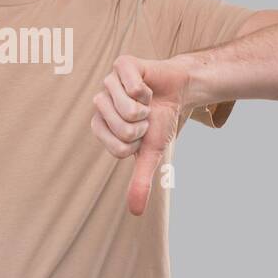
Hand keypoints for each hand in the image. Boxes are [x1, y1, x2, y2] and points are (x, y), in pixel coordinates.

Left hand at [90, 54, 191, 215]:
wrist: (178, 90)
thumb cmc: (159, 121)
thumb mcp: (151, 152)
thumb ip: (140, 180)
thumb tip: (135, 212)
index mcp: (100, 125)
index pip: (117, 147)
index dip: (138, 143)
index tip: (142, 132)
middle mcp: (99, 103)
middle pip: (122, 128)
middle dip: (143, 125)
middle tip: (145, 115)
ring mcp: (108, 82)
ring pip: (127, 107)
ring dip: (146, 106)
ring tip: (146, 100)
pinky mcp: (122, 64)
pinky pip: (133, 85)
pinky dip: (148, 88)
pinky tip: (147, 85)